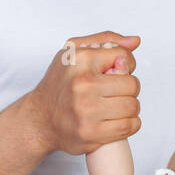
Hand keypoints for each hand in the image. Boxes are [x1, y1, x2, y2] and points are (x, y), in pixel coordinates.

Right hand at [29, 31, 140, 154]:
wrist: (39, 119)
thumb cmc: (59, 84)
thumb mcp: (74, 52)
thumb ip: (106, 40)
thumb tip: (135, 41)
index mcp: (80, 61)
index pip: (124, 57)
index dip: (126, 64)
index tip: (116, 70)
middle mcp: (82, 85)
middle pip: (132, 84)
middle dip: (128, 87)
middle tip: (115, 90)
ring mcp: (87, 112)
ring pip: (133, 106)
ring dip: (129, 107)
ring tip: (115, 104)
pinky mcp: (92, 134)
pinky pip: (129, 126)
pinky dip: (129, 123)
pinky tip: (116, 118)